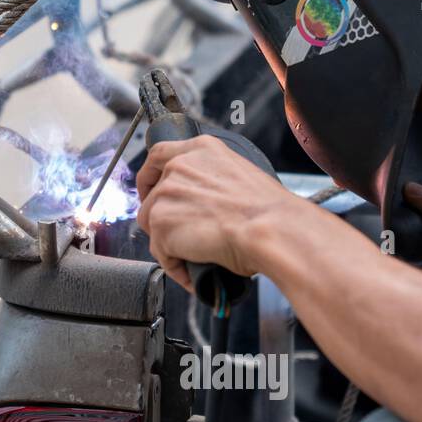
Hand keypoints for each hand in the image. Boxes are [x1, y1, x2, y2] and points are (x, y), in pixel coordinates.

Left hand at [135, 136, 302, 291]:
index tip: (151, 189)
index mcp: (200, 150)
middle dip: (162, 217)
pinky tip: (193, 272)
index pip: (159, 155)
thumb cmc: (268, 211)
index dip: (151, 176)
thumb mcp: (240, 176)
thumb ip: (212, 181)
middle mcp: (178, 167)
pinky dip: (176, 266)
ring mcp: (166, 194)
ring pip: (152, 224)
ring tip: (195, 256)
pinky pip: (161, 252)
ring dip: (169, 243)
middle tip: (182, 235)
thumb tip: (204, 203)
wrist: (270, 230)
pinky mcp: (160, 223)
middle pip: (152, 195)